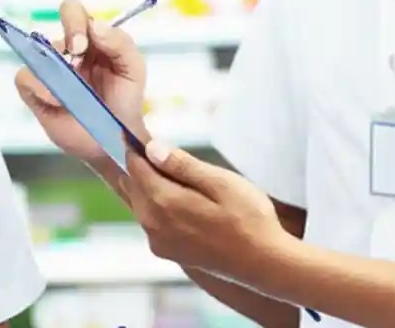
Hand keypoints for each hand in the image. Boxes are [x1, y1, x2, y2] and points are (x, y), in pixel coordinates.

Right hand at [13, 0, 147, 163]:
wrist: (116, 139)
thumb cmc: (124, 100)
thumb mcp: (132, 70)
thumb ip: (121, 43)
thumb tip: (96, 27)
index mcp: (91, 38)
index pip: (76, 12)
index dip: (76, 21)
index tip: (84, 45)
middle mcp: (68, 49)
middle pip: (58, 20)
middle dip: (70, 29)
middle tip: (77, 52)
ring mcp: (50, 69)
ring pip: (37, 49)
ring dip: (54, 65)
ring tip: (70, 89)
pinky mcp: (35, 92)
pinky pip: (25, 78)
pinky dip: (38, 86)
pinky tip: (56, 100)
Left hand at [121, 141, 291, 285]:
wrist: (265, 263)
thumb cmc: (249, 218)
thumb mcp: (220, 182)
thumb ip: (182, 165)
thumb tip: (151, 148)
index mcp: (163, 202)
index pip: (136, 166)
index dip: (133, 146)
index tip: (129, 130)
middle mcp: (152, 224)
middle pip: (132, 185)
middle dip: (135, 163)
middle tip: (140, 143)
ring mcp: (158, 241)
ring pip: (139, 203)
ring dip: (142, 183)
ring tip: (153, 164)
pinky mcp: (168, 251)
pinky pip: (148, 220)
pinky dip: (150, 202)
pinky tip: (165, 193)